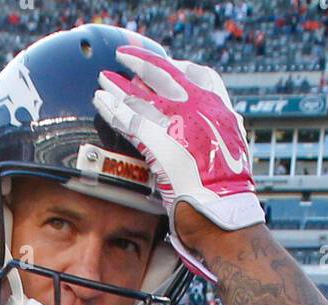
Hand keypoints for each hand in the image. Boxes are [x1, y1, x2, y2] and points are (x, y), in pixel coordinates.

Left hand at [95, 46, 262, 277]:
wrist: (224, 222)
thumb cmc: (226, 201)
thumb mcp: (227, 159)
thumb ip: (215, 141)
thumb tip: (203, 140)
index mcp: (222, 114)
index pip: (201, 76)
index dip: (179, 69)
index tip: (167, 66)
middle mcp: (204, 112)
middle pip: (168, 76)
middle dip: (144, 65)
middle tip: (126, 59)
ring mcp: (183, 126)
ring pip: (144, 95)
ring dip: (121, 85)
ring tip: (104, 78)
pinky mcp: (160, 145)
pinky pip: (129, 119)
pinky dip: (112, 107)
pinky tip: (100, 100)